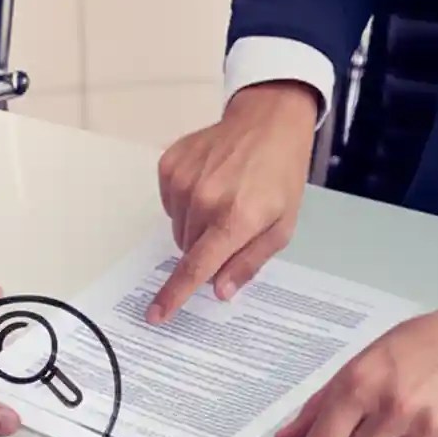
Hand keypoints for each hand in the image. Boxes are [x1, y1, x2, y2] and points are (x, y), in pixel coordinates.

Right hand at [149, 81, 317, 323]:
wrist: (267, 121)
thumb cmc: (279, 175)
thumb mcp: (282, 226)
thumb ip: (248, 261)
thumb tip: (219, 290)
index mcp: (236, 218)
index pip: (196, 266)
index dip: (174, 295)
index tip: (156, 314)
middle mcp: (205, 199)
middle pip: (188, 250)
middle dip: (206, 249)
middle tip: (232, 224)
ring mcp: (184, 180)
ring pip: (178, 229)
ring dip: (196, 226)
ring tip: (223, 199)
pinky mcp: (170, 165)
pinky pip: (170, 204)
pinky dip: (185, 203)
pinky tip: (208, 184)